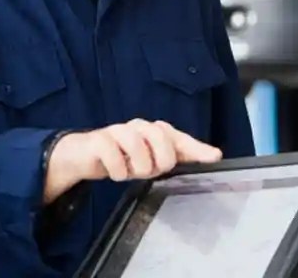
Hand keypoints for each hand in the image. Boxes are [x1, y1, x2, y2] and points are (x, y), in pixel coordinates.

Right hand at [43, 119, 221, 203]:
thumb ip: (176, 157)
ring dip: (136, 167)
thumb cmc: (120, 157)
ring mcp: (118, 131)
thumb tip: (212, 154)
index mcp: (152, 131)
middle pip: (160, 137)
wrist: (83, 157)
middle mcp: (138, 127)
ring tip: (130, 171)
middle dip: (158, 161)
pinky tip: (114, 171)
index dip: (196, 147)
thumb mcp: (149, 161)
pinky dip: (117, 171)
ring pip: (137, 145)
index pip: (178, 137)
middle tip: (149, 170)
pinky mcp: (99, 140)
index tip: (214, 156)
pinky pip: (114, 157)